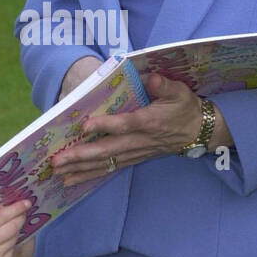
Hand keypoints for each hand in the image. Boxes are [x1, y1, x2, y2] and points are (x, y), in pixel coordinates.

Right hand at [0, 201, 35, 256]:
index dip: (14, 208)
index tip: (25, 202)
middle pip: (10, 226)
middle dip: (20, 216)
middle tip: (26, 208)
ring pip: (13, 237)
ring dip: (16, 229)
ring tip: (17, 222)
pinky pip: (11, 249)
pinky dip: (11, 242)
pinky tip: (9, 239)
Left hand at [50, 73, 231, 184]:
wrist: (199, 131)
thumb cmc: (185, 108)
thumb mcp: (180, 92)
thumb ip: (164, 85)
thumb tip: (151, 78)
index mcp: (149, 122)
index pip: (125, 125)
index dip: (105, 125)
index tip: (84, 125)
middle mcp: (140, 141)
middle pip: (107, 150)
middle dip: (81, 156)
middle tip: (57, 161)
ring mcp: (136, 152)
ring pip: (106, 163)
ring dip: (81, 168)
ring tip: (58, 173)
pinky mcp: (134, 158)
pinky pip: (110, 169)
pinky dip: (90, 175)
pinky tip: (72, 179)